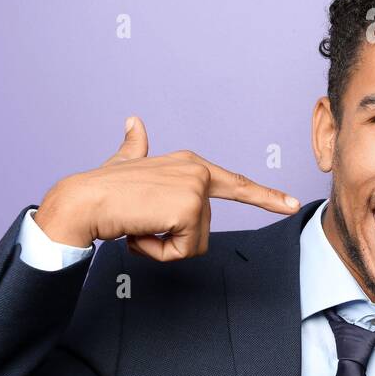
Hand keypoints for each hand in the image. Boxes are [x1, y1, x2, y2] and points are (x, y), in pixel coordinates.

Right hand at [34, 115, 300, 261]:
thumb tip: (134, 123)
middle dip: (170, 241)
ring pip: (193, 245)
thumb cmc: (102, 189)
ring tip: (138, 225)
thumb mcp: (126, 164)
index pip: (234, 184)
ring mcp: (195, 188)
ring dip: (161, 248)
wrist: (84, 199)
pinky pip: (181, 252)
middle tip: (141, 223)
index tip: (290, 204)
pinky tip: (138, 232)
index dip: (264, 196)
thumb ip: (135, 147)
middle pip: (203, 231)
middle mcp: (197, 171)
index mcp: (190, 164)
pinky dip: (156, 252)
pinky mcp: (189, 209)